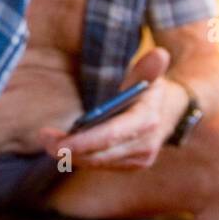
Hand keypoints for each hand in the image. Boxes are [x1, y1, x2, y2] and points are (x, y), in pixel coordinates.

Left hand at [36, 47, 187, 169]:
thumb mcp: (151, 74)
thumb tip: (159, 54)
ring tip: (49, 140)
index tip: (58, 144)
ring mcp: (139, 159)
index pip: (111, 135)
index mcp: (147, 120)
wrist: (174, 109)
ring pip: (98, 162)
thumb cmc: (153, 87)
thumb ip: (149, 67)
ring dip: (71, 154)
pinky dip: (82, 156)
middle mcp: (145, 145)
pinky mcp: (132, 165)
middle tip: (44, 138)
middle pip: (100, 153)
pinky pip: (102, 163)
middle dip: (69, 150)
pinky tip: (66, 147)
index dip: (83, 142)